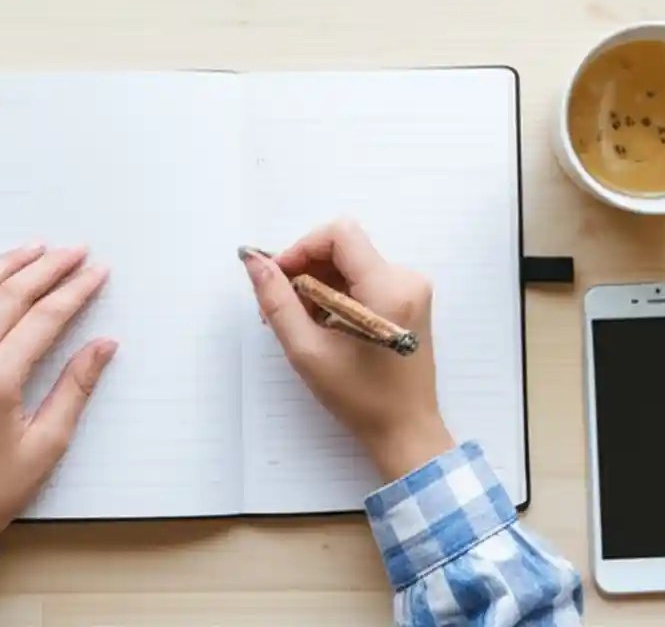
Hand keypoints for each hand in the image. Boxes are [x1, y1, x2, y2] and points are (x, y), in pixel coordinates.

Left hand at [0, 244, 116, 548]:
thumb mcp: (46, 445)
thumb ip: (75, 388)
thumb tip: (103, 345)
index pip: (44, 318)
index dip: (75, 291)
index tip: (97, 272)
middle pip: (8, 295)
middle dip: (46, 268)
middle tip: (74, 251)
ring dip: (2, 265)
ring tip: (32, 248)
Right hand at [241, 220, 453, 481]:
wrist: (405, 430)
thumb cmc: (359, 398)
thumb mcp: (308, 350)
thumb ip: (277, 301)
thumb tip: (252, 260)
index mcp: (388, 288)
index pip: (340, 234)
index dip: (302, 248)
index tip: (279, 279)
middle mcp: (406, 279)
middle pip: (344, 248)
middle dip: (306, 271)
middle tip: (280, 308)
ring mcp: (412, 289)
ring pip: (351, 264)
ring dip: (319, 284)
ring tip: (300, 322)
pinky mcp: (409, 301)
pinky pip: (364, 280)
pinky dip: (337, 294)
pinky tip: (323, 325)